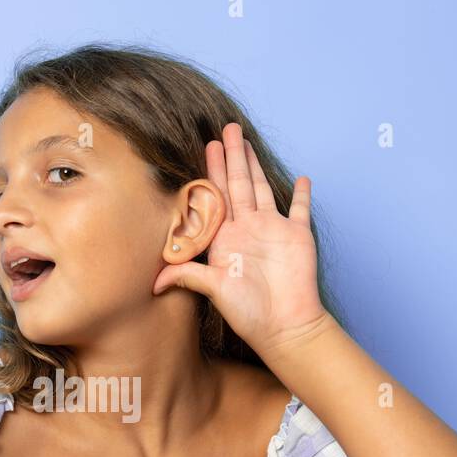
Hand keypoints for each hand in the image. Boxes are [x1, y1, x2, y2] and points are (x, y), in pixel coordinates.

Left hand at [152, 122, 331, 356]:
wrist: (285, 327)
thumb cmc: (249, 312)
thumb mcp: (215, 289)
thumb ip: (188, 276)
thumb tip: (154, 283)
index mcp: (226, 238)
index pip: (216, 197)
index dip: (211, 172)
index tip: (206, 147)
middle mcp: (247, 229)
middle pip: (237, 184)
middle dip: (231, 157)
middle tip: (225, 129)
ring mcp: (273, 230)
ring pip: (262, 188)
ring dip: (255, 164)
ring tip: (247, 140)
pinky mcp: (297, 236)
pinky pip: (299, 209)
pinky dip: (301, 194)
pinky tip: (303, 178)